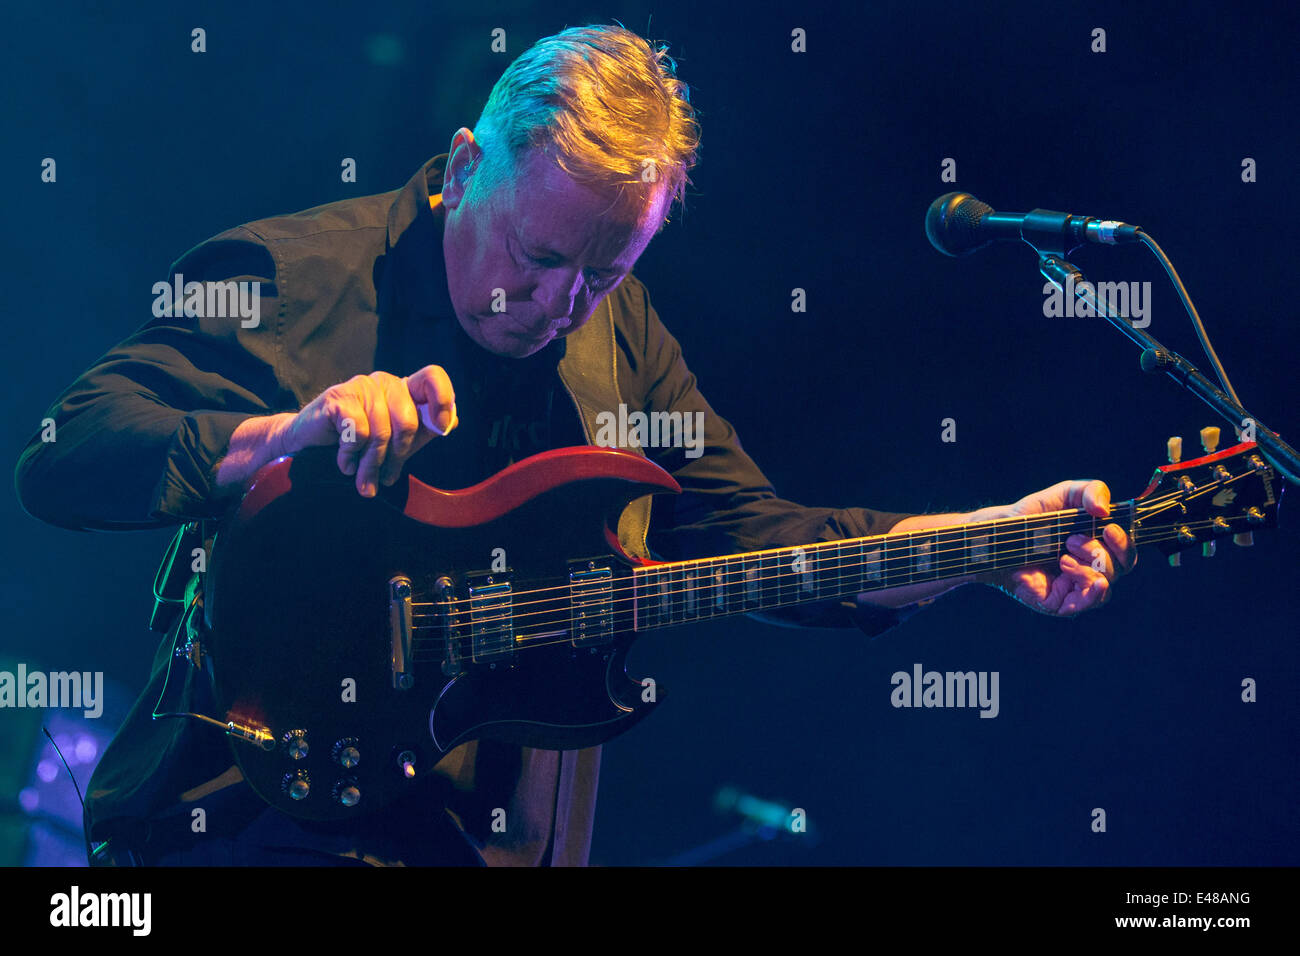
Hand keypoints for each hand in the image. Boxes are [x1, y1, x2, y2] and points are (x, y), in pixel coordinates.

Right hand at [276, 365, 458, 496]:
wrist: (307, 448)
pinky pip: (358, 433)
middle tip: (386, 477)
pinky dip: (351, 456)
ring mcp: (361, 386)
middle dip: (398, 455)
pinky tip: (344, 463)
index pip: (433, 377)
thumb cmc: (358, 445)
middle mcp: (385, 382)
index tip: (441, 428)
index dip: (442, 400)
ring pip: (381, 432)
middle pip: (408, 419)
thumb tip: (452, 422)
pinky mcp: (338, 396)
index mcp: (404, 390)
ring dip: (371, 464)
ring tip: (363, 479)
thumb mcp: (397, 442)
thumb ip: (424, 430)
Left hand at [978, 479, 1135, 615]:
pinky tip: (1073, 572)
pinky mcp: (1060, 602)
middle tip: (1072, 540)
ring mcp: (1077, 587)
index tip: (1108, 528)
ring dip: (1089, 568)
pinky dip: (1089, 592)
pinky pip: (1085, 604)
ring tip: (1062, 557)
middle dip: (1100, 552)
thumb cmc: (1033, 516)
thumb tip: (1105, 509)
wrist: (998, 536)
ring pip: (1104, 586)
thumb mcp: (1063, 495)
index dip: (1124, 542)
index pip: (1127, 551)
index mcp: (1099, 545)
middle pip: (1121, 568)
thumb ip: (1091, 490)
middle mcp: (1092, 567)